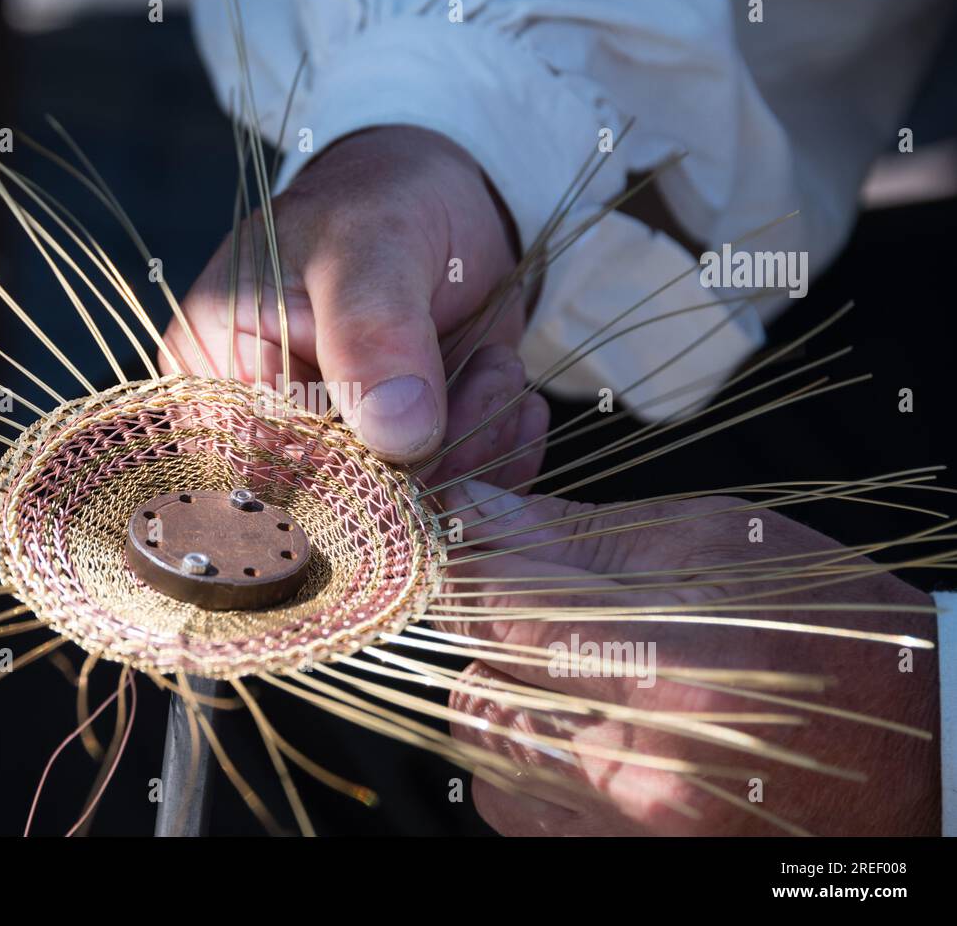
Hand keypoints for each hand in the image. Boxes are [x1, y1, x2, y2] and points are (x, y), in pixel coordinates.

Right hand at [165, 125, 547, 482]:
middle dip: (428, 454)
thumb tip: (394, 436)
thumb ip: (373, 333)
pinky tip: (511, 396)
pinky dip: (496, 455)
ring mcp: (335, 446)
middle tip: (489, 375)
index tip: (422, 426)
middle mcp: (265, 420)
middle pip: (337, 497)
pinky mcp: (396, 457)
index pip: (265, 462)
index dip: (348, 467)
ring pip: (402, 504)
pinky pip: (448, 495)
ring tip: (499, 369)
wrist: (442, 201)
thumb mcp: (371, 242)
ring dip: (473, 447)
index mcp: (216, 367)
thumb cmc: (381, 198)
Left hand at [440, 479, 940, 834]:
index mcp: (671, 670)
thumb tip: (480, 516)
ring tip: (585, 672)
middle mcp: (636, 768)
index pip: (494, 612)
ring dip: (510, 696)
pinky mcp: (611, 862)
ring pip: (487, 747)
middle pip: (477, 682)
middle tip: (547, 612)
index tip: (470, 545)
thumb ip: (582, 539)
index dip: (467, 569)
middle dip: (491, 636)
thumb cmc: (834, 642)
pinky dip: (529, 755)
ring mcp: (623, 831)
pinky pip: (513, 802)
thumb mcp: (718, 550)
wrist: (922, 761)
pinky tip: (591, 728)